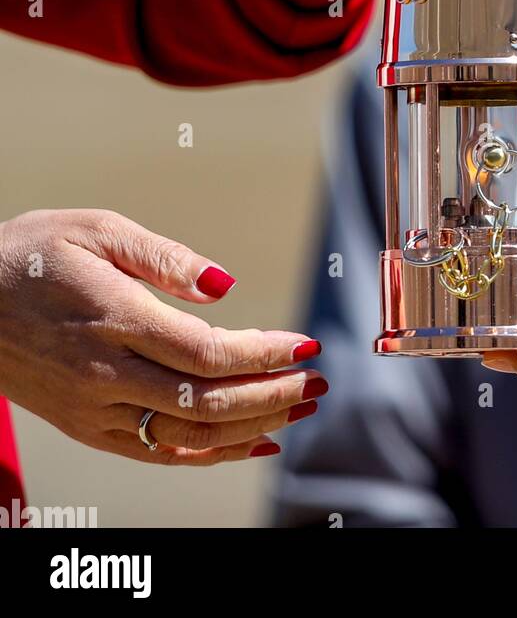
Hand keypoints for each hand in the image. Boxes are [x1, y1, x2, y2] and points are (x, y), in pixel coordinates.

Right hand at [0, 209, 326, 464]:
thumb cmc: (30, 254)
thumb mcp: (95, 228)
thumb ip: (164, 257)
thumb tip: (224, 285)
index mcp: (114, 318)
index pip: (207, 353)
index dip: (264, 354)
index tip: (306, 343)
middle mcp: (105, 373)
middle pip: (206, 400)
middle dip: (274, 394)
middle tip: (319, 380)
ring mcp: (93, 408)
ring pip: (185, 436)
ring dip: (250, 427)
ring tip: (300, 409)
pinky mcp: (83, 427)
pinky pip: (153, 452)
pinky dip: (207, 454)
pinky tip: (249, 441)